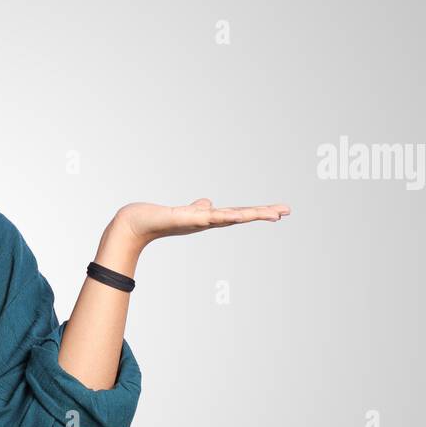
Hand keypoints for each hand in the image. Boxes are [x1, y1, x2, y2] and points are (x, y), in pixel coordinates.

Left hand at [117, 198, 289, 248]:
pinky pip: (209, 217)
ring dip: (251, 215)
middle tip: (286, 211)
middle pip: (242, 216)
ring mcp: (199, 221)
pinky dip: (223, 217)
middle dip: (264, 214)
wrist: (139, 223)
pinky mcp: (187, 218)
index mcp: (211, 218)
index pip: (240, 213)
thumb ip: (199, 208)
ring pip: (230, 217)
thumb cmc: (162, 219)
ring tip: (271, 213)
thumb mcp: (187, 211)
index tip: (280, 211)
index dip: (260, 212)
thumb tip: (208, 203)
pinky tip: (236, 216)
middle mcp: (209, 221)